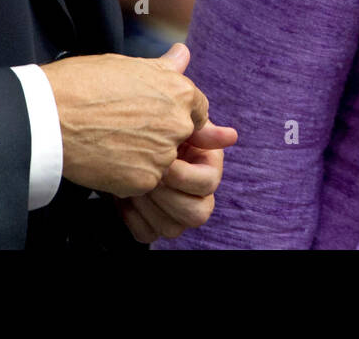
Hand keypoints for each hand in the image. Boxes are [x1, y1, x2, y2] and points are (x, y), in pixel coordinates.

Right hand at [42, 42, 220, 196]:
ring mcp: (163, 154)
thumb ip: (163, 67)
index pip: (199, 109)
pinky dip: (127, 175)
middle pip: (181, 136)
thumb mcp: (129, 65)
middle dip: (160, 134)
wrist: (49, 116)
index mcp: (180, 92)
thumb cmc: (85, 83)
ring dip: (143, 156)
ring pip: (162, 160)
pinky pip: (143, 181)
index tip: (154, 114)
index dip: (177, 112)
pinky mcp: (144, 180)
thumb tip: (183, 53)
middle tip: (125, 128)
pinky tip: (105, 158)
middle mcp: (179, 124)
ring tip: (110, 140)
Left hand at [117, 123, 237, 242]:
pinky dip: (133, 218)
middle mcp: (199, 199)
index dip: (184, 175)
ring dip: (148, 206)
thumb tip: (232, 136)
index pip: (207, 184)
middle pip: (197, 215)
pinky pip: (146, 235)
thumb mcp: (184, 124)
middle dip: (167, 196)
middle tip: (149, 177)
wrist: (136, 141)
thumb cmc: (164, 129)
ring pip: (171, 229)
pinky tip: (126, 195)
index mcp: (209, 172)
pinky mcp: (154, 225)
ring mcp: (177, 216)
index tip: (165, 161)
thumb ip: (203, 130)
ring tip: (134, 184)